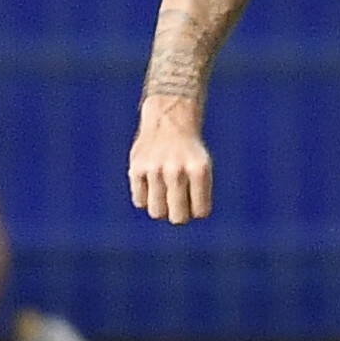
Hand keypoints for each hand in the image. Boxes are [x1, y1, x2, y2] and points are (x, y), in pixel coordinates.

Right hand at [128, 96, 214, 224]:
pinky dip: (145, 197)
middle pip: (178, 218)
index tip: (195, 198)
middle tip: (178, 201)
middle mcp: (177, 170)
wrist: (169, 119)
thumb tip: (178, 220)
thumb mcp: (202, 168)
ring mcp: (155, 169)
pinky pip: (140, 201)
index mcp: (199, 169)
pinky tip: (151, 184)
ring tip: (164, 192)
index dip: (198, 209)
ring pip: (157, 212)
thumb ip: (197, 197)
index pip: (201, 212)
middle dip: (179, 214)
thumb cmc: (188, 152)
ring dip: (162, 207)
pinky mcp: (136, 168)